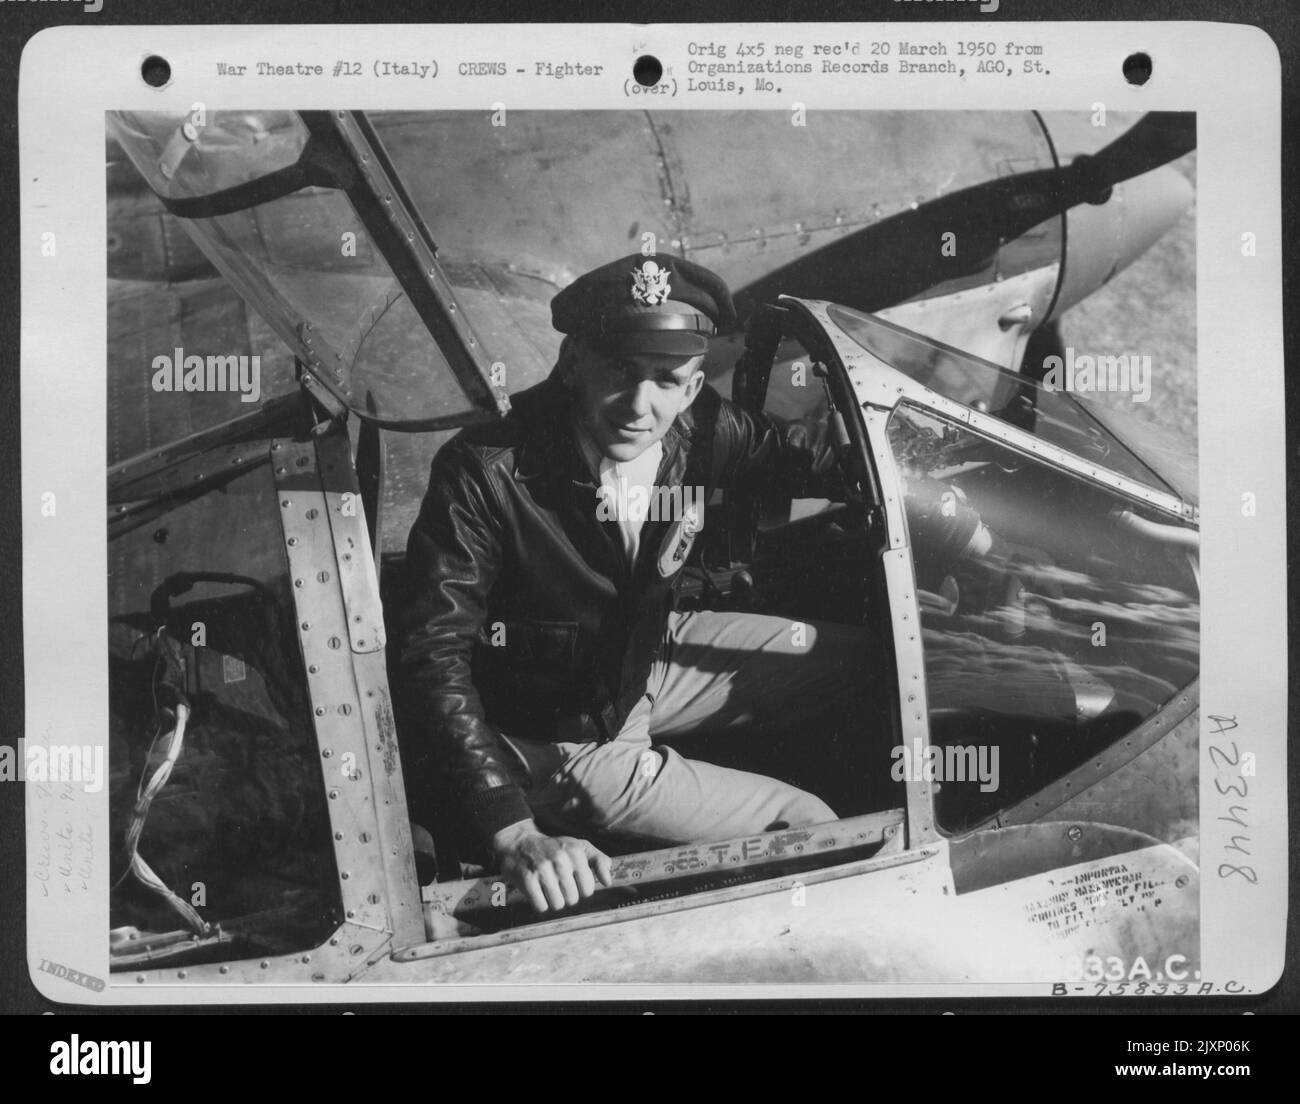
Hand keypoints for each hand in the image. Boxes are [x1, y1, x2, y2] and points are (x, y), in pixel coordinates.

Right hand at [491, 820, 613, 912]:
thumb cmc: (554, 848)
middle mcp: (560, 859)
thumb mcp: (579, 847)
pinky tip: (537, 892)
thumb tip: (608, 882)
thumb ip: (599, 860)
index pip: (588, 889)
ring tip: (547, 888)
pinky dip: (540, 904)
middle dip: (565, 895)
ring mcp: (543, 869)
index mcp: (576, 851)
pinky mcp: (527, 879)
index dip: (580, 889)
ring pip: (558, 904)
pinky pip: (541, 906)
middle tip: (557, 883)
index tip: (571, 880)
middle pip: (573, 899)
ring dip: (552, 901)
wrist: (519, 842)